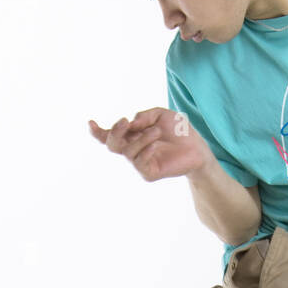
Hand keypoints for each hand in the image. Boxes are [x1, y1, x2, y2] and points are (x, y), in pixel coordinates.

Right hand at [88, 108, 213, 182]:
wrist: (196, 147)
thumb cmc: (178, 130)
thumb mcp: (161, 114)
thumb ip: (144, 116)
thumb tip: (130, 123)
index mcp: (132, 135)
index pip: (109, 136)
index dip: (97, 132)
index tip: (90, 122)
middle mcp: (132, 149)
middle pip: (112, 144)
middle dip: (115, 132)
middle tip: (125, 122)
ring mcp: (139, 162)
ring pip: (127, 151)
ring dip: (140, 138)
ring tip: (157, 131)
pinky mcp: (148, 173)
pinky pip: (139, 163)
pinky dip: (145, 150)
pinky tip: (156, 145)